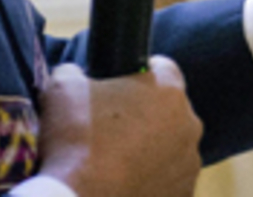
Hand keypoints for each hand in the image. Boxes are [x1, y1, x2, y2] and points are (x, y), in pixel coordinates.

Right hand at [36, 59, 202, 196]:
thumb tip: (75, 74)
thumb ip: (75, 71)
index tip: (120, 84)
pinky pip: (169, 181)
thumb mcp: (63, 88)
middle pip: (169, 111)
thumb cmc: (74, 140)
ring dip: (151, 150)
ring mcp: (189, 164)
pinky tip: (125, 185)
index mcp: (169, 91)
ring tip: (116, 162)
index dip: (139, 73)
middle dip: (146, 115)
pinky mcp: (184, 194)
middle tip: (112, 128)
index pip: (163, 68)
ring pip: (172, 148)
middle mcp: (189, 124)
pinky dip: (152, 181)